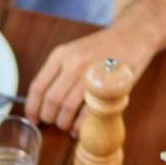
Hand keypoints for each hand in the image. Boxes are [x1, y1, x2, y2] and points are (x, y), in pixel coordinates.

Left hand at [25, 24, 154, 132]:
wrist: (133, 35)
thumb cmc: (100, 50)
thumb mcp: (72, 53)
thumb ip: (57, 75)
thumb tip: (40, 105)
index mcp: (60, 55)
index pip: (37, 87)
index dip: (32, 108)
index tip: (33, 119)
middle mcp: (73, 62)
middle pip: (51, 100)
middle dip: (49, 118)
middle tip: (53, 123)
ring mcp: (91, 73)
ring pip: (67, 107)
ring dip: (64, 123)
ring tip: (66, 126)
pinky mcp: (108, 84)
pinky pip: (88, 112)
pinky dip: (80, 126)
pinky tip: (79, 130)